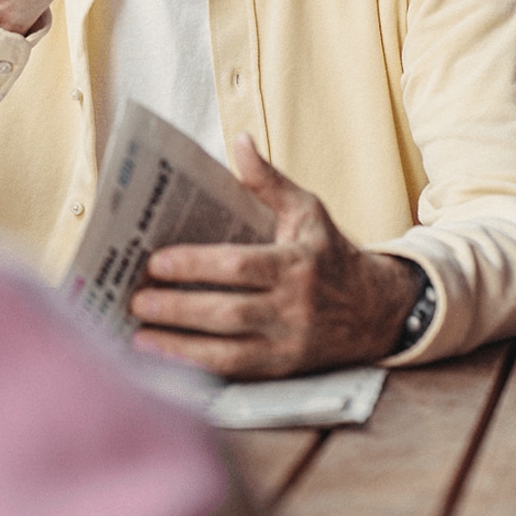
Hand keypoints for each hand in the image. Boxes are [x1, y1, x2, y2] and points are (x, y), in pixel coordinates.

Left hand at [129, 133, 418, 379]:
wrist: (378, 312)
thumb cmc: (330, 253)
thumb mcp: (306, 210)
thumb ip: (267, 180)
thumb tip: (239, 140)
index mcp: (296, 264)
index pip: (239, 266)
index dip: (195, 265)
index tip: (156, 261)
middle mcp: (294, 309)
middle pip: (229, 313)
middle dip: (179, 309)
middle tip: (136, 299)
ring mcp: (290, 346)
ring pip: (230, 353)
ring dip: (180, 348)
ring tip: (139, 334)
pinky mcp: (284, 372)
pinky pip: (236, 375)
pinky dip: (199, 370)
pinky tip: (164, 359)